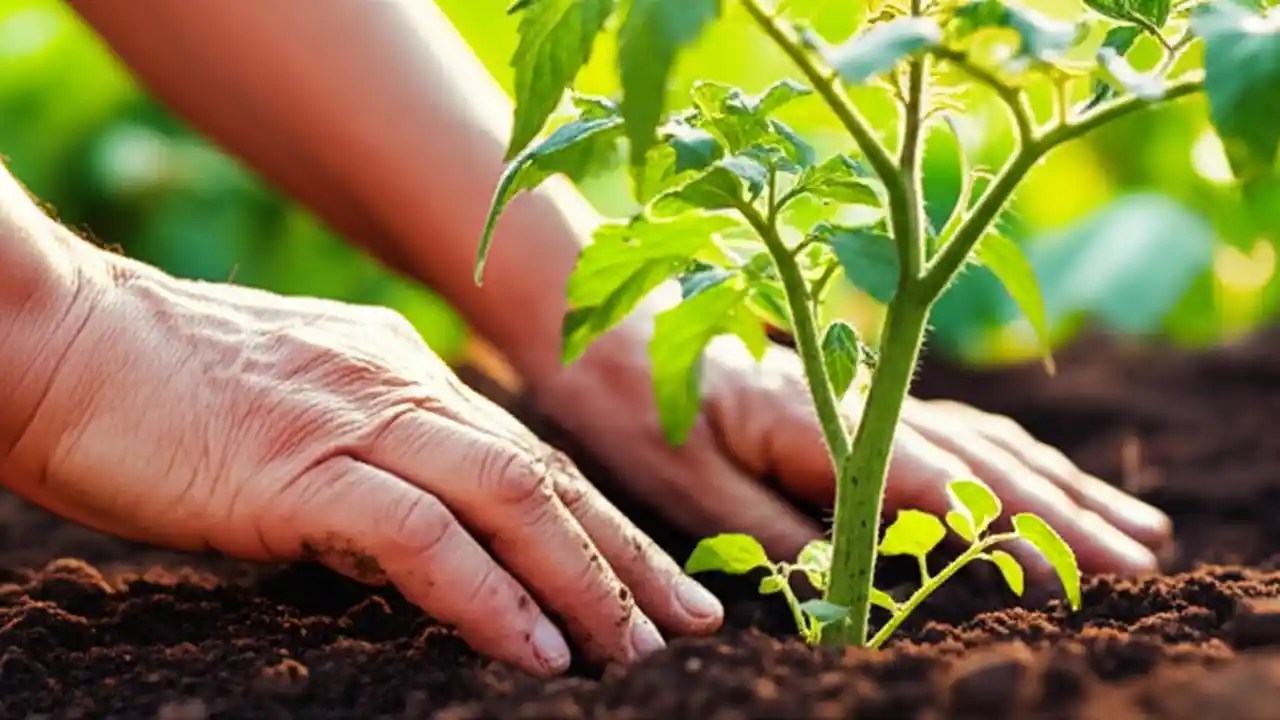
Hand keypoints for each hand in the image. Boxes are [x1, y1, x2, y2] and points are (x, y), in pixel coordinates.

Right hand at [0, 243, 722, 676]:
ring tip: (636, 654)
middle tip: (695, 622)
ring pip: (510, 500)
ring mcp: (358, 422)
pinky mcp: (304, 468)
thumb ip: (366, 466)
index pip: (529, 456)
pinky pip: (422, 537)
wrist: (64, 345)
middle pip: (546, 477)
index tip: (659, 580)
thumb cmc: (165, 390)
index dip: (602, 523)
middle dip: (627, 556)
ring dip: (583, 582)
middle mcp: (402, 387)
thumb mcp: (295, 420)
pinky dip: (489, 596)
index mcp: (403, 373)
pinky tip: (537, 651)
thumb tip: (422, 541)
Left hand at [528, 307, 1171, 580]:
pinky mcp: (859, 399)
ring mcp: (864, 395)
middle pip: (983, 459)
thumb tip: (848, 589)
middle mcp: (858, 400)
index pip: (933, 484)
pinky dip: (1017, 458)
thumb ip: (769, 531)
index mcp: (818, 422)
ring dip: (1061, 487)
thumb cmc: (630, 402)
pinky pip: (955, 431)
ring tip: (1133, 529)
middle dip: (1068, 515)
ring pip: (984, 441)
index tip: (1070, 579)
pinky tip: (1048, 477)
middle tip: (1142, 564)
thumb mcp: (683, 480)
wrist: (604, 322)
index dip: (1007, 533)